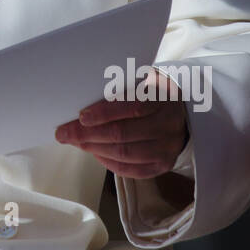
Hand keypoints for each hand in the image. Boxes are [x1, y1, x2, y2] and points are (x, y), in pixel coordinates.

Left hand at [55, 70, 188, 178]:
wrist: (184, 112)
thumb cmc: (153, 92)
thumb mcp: (143, 79)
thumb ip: (120, 86)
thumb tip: (83, 98)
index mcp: (163, 98)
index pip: (132, 107)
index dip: (104, 113)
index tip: (81, 116)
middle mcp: (168, 125)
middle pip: (123, 134)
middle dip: (88, 134)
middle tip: (64, 133)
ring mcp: (168, 148)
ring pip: (125, 154)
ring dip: (95, 149)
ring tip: (76, 142)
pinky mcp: (163, 165)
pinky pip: (132, 170)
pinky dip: (109, 163)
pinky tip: (95, 153)